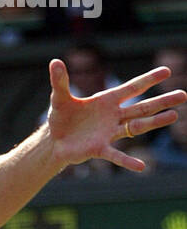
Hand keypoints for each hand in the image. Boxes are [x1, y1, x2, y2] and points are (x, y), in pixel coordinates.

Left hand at [45, 59, 186, 171]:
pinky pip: (116, 156)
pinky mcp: (100, 149)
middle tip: (183, 95)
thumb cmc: (61, 118)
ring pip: (137, 126)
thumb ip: (60, 81)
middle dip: (161, 101)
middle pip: (142, 107)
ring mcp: (109, 133)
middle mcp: (113, 116)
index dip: (148, 80)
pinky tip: (141, 167)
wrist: (54, 141)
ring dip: (155, 122)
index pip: (131, 88)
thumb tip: (54, 62)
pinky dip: (127, 161)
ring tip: (174, 116)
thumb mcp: (59, 98)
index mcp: (107, 101)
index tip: (166, 71)